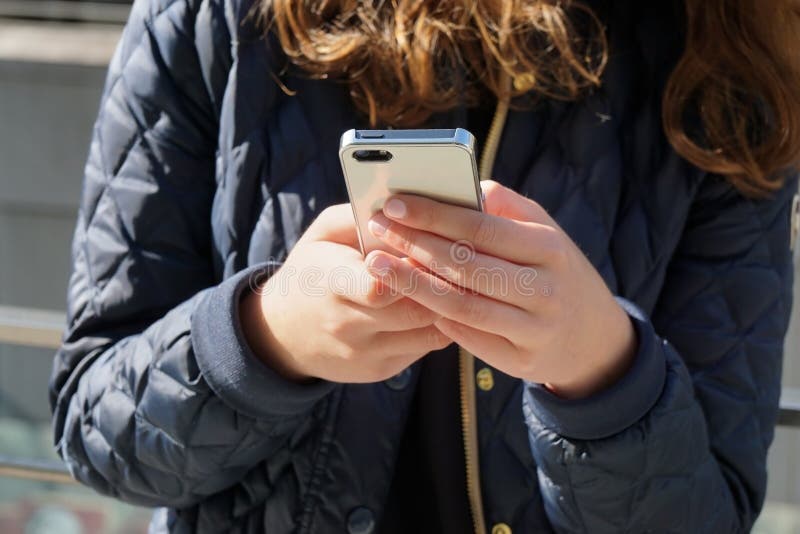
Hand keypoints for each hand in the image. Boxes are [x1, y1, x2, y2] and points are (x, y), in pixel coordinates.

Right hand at [240, 204, 451, 382]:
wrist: (284, 333)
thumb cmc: (311, 270)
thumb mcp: (322, 233)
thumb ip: (360, 215)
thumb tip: (407, 205)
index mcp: (331, 285)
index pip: (378, 287)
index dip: (410, 269)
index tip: (430, 248)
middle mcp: (348, 326)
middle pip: (414, 310)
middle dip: (444, 284)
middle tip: (467, 260)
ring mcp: (366, 354)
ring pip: (430, 331)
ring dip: (452, 304)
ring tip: (465, 279)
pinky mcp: (382, 369)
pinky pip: (427, 346)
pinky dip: (441, 323)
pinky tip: (447, 302)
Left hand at [363, 181, 635, 398]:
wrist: (594, 338)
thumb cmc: (555, 271)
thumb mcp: (545, 234)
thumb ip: (506, 207)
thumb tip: (459, 187)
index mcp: (549, 248)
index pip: (482, 227)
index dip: (434, 215)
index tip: (394, 204)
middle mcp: (545, 289)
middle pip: (466, 267)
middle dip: (414, 246)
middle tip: (375, 230)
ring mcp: (534, 329)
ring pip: (462, 306)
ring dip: (414, 285)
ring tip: (377, 266)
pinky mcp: (521, 360)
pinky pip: (469, 338)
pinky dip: (435, 317)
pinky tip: (406, 299)